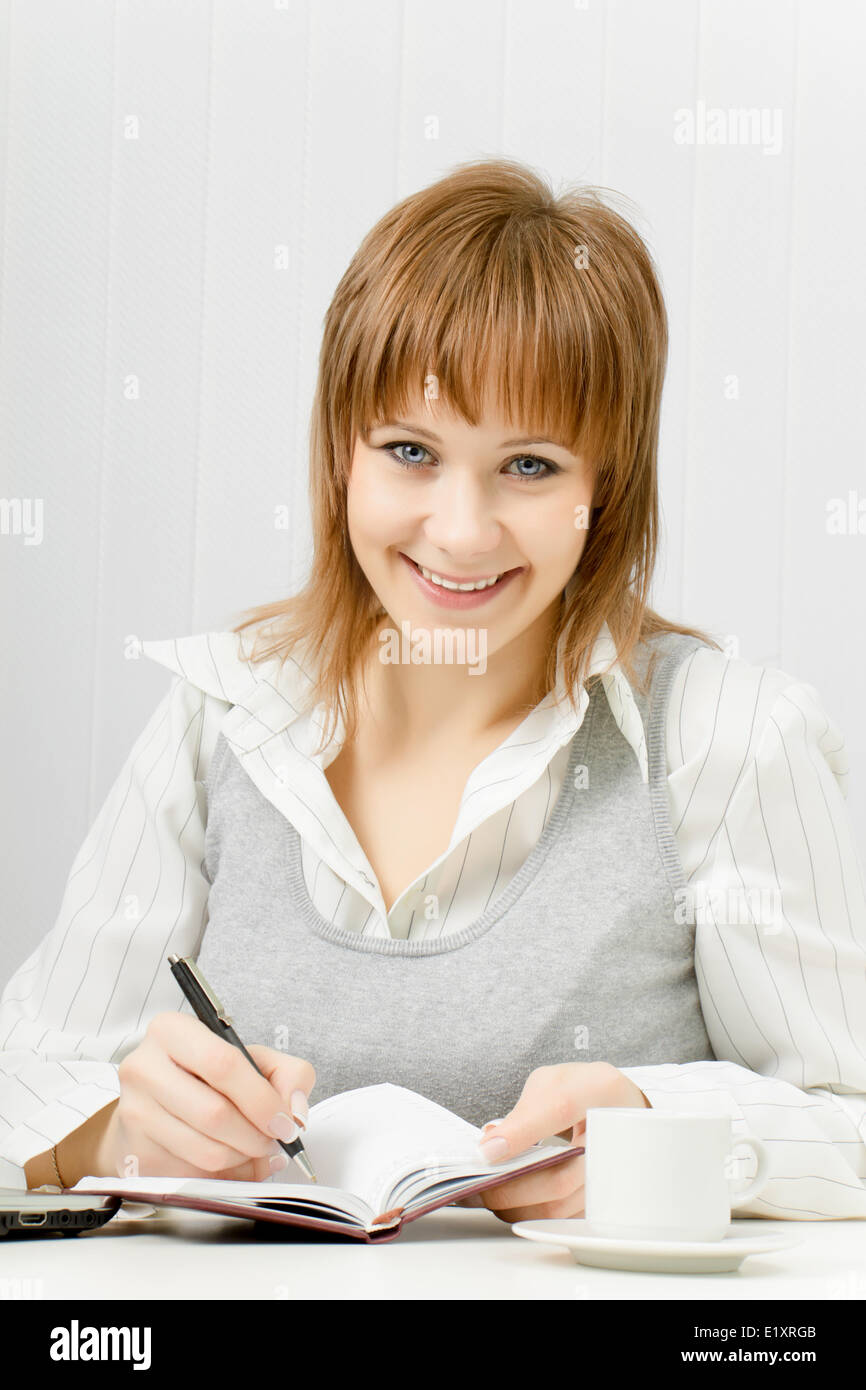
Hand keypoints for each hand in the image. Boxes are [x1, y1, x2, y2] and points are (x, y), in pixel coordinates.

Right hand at [98, 1012, 314, 1181]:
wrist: (157, 1101)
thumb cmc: (207, 1076)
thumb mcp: (253, 1059)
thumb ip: (288, 1074)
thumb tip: (294, 1110)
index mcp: (172, 1031)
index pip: (222, 1064)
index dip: (261, 1099)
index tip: (283, 1121)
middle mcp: (144, 1067)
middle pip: (214, 1113)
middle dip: (255, 1135)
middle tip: (272, 1140)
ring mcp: (134, 1111)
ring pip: (204, 1150)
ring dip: (242, 1157)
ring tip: (251, 1147)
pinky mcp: (135, 1152)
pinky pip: (191, 1174)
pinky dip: (222, 1174)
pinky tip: (228, 1158)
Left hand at [456, 1062, 650, 1222]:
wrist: (622, 1110)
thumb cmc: (583, 1093)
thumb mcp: (553, 1083)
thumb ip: (523, 1110)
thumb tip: (490, 1145)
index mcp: (601, 1089)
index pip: (559, 1109)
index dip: (520, 1132)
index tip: (486, 1151)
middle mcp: (616, 1134)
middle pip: (559, 1178)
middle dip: (509, 1186)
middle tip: (478, 1181)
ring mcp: (617, 1173)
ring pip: (559, 1206)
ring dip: (516, 1204)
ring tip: (489, 1192)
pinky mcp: (606, 1199)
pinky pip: (564, 1216)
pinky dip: (533, 1210)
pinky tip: (514, 1198)